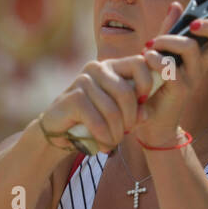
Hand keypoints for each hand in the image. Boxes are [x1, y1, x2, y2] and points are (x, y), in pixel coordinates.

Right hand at [39, 52, 159, 154]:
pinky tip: (104, 146)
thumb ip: (137, 111)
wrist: (60, 131)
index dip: (147, 83)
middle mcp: (97, 68)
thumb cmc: (95, 120)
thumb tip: (145, 113)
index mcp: (111, 66)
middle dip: (130, 120)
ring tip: (113, 143)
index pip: (139, 63)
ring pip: (113, 112)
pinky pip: (98, 122)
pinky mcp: (74, 98)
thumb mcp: (121, 114)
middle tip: (126, 133)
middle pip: (126, 94)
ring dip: (117, 134)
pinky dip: (104, 138)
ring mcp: (83, 81)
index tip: (144, 103)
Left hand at [136, 2, 207, 143]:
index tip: (195, 21)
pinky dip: (155, 58)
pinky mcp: (180, 90)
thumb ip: (169, 30)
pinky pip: (171, 67)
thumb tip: (176, 5)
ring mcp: (193, 79)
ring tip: (149, 47)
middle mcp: (202, 67)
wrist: (148, 120)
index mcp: (201, 57)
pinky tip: (145, 60)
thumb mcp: (161, 52)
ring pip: (190, 47)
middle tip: (188, 26)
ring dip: (167, 40)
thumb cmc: (154, 84)